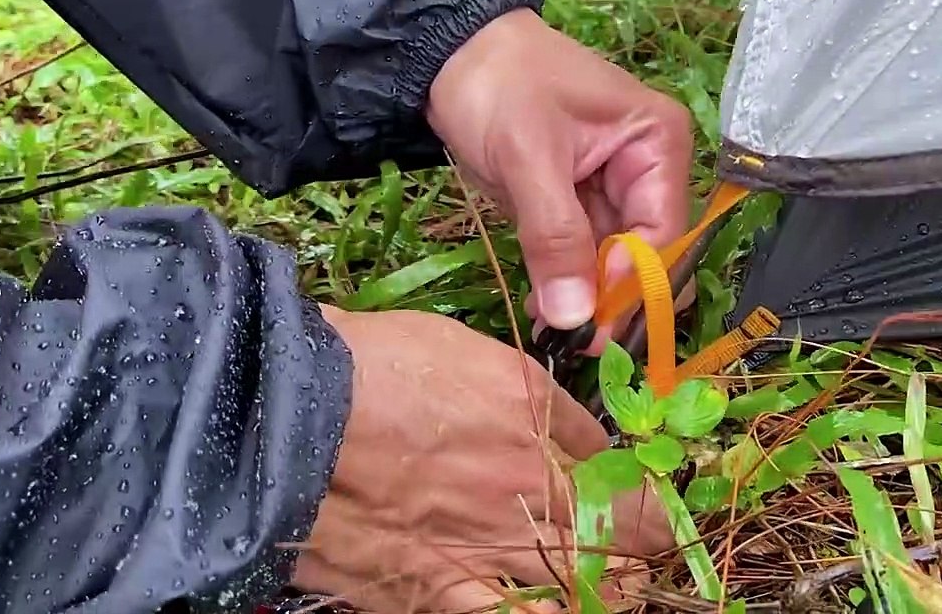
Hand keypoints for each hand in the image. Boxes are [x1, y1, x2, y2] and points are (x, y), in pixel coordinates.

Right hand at [293, 306, 672, 612]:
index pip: (625, 472)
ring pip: (582, 588)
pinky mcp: (436, 591)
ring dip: (612, 587)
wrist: (286, 416)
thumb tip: (591, 434)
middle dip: (646, 544)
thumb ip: (544, 401)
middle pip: (621, 535)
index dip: (651, 490)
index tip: (654, 498)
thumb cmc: (377, 366)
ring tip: (615, 586)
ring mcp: (486, 548)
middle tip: (649, 546)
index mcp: (540, 429)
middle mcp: (528, 493)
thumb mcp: (476, 354)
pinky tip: (558, 612)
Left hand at [426, 9, 694, 351]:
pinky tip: (546, 311)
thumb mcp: (528, 157)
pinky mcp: (577, 202)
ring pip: (614, 262)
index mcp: (657, 142)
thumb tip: (576, 316)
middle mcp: (648, 168)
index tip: (593, 325)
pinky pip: (582, 254)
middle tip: (577, 344)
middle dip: (614, 298)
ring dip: (588, 298)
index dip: (633, 283)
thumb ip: (554, 236)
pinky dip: (566, 282)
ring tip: (554, 332)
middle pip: (646, 253)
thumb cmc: (499, 85)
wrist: (449, 51)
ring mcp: (613, 188)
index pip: (663, 232)